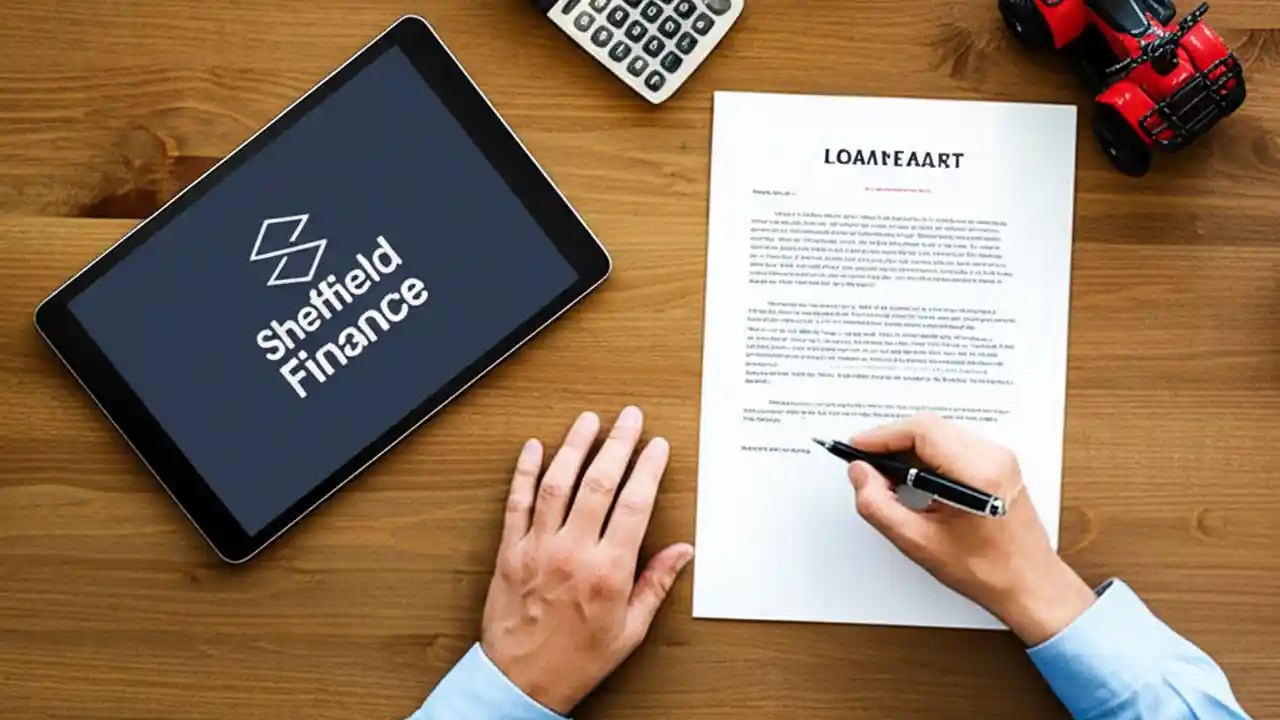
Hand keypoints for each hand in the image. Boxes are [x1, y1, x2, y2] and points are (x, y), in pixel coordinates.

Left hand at [480, 408, 694, 714]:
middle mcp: (573, 553)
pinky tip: (534, 448)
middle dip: (618, 444)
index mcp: (608, 572)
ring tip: (588, 420)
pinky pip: (516, 503)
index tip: (657, 446)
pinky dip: (524, 472)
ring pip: (557, 484)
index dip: (648, 468)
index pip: (635, 504)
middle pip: (599, 483)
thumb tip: (682, 552)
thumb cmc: (576, 660)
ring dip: (574, 446)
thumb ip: (655, 584)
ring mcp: (538, 548)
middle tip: (629, 417)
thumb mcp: (630, 630)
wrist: (520, 682)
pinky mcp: (510, 552)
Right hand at [847, 413, 1094, 645]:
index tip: (857, 448)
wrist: (1029, 584)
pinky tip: (913, 479)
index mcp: (978, 473)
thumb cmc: (986, 571)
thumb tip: (860, 474)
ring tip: (887, 476)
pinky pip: (954, 444)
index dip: (881, 436)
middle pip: (929, 427)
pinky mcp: (998, 464)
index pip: (921, 431)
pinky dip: (927, 455)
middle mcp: (993, 457)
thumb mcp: (919, 543)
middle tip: (866, 465)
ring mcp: (1000, 458)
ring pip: (940, 433)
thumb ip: (879, 505)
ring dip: (909, 448)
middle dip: (892, 441)